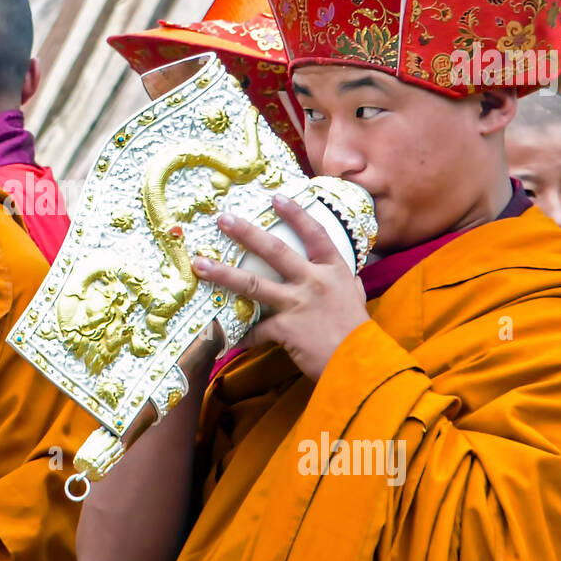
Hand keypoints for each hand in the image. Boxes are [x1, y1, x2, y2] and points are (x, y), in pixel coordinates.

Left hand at [192, 193, 368, 381]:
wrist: (361, 364)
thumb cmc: (359, 332)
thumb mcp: (357, 298)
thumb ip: (348, 284)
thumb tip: (349, 276)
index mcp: (334, 271)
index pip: (314, 234)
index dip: (295, 214)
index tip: (275, 197)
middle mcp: (313, 281)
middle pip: (274, 250)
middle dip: (246, 233)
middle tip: (223, 219)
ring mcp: (298, 304)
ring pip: (253, 284)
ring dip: (223, 273)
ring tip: (200, 264)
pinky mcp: (286, 329)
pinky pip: (257, 329)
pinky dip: (244, 335)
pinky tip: (229, 339)